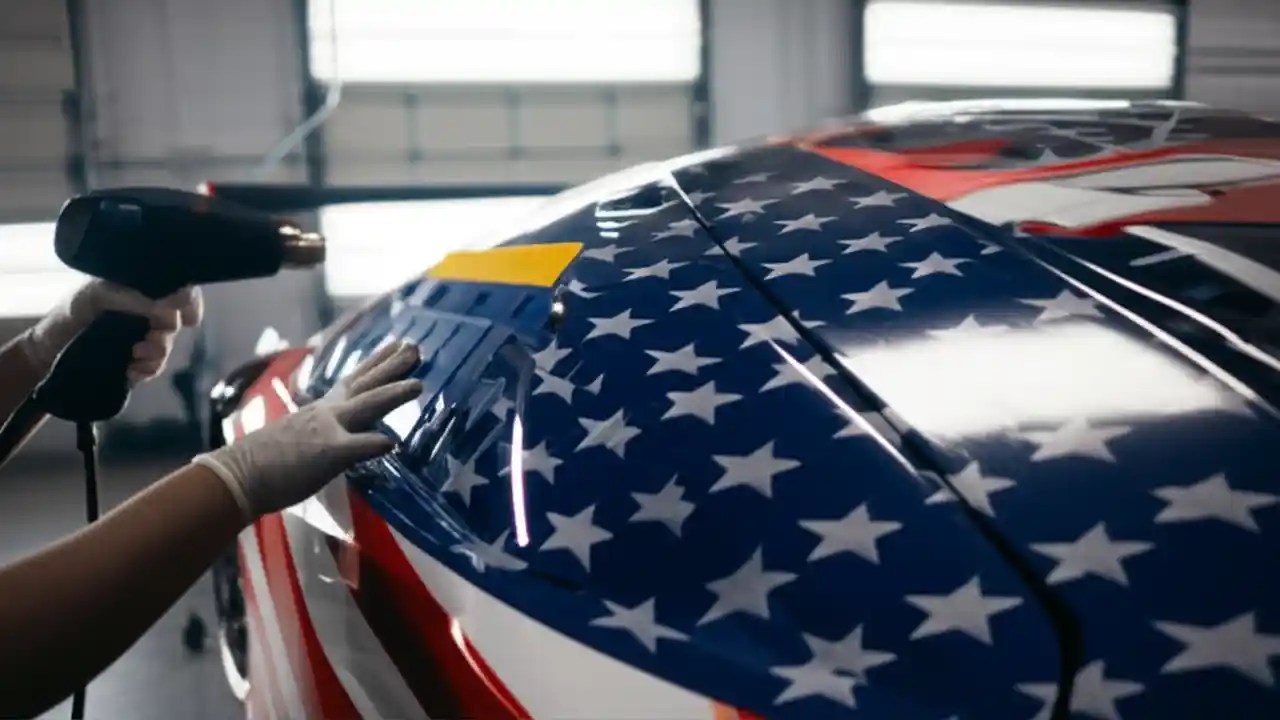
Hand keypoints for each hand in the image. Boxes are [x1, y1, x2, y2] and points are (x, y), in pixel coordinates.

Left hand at [18, 278, 202, 384]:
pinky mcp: (137, 362)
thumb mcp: (96, 295)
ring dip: (156, 354)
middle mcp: (146, 312)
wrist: (48, 350)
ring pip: (167, 346)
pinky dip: (147, 370)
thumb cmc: (70, 314)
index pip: (180, 290)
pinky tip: (131, 370)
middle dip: (166, 333)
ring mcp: (143, 338)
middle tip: (149, 337)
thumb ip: (133, 297)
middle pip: (177, 321)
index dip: (188, 303)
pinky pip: (156, 367)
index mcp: (140, 290)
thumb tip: (167, 309)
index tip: (184, 315)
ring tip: (135, 356)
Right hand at [192, 341, 422, 520]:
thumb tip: (337, 438)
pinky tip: (393, 442)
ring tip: (418, 385)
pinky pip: (359, 446)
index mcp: (322, 410)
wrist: (238, 476)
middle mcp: (327, 413)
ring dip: (394, 393)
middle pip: (366, 384)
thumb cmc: (266, 463)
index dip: (378, 364)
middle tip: (416, 347)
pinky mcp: (329, 453)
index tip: (397, 346)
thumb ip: (322, 433)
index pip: (354, 381)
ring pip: (368, 405)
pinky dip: (376, 442)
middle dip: (393, 366)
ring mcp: (329, 430)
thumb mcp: (300, 439)